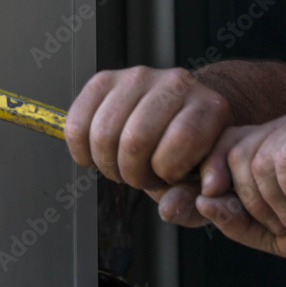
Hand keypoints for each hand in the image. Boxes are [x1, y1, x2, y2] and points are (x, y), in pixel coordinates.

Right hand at [65, 66, 230, 220]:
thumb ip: (191, 200)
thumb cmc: (192, 150)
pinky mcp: (104, 79)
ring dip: (107, 164)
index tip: (168, 176)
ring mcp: (137, 77)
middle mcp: (174, 84)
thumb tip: (168, 209)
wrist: (181, 111)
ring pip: (104, 133)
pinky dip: (80, 150)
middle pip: (136, 139)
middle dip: (132, 173)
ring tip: (122, 166)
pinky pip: (77, 123)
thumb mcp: (203, 181)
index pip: (182, 139)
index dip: (168, 171)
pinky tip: (95, 157)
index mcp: (208, 107)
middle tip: (140, 177)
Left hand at [196, 110, 285, 259]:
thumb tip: (203, 201)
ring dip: (279, 207)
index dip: (211, 168)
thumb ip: (241, 221)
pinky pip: (285, 162)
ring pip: (259, 162)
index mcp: (276, 144)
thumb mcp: (282, 234)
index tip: (211, 197)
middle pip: (237, 155)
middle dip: (254, 203)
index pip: (224, 142)